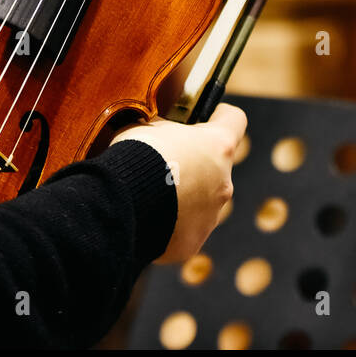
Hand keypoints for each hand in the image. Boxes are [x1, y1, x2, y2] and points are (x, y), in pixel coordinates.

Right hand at [110, 103, 246, 262]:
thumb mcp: (147, 127)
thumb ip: (163, 129)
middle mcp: (223, 182)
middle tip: (162, 163)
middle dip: (192, 164)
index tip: (204, 117)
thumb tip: (159, 133)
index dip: (218, 115)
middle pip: (214, 167)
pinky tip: (145, 216)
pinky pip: (183, 228)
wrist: (121, 203)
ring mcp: (211, 215)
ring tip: (148, 195)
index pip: (234, 120)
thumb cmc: (135, 157)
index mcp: (218, 145)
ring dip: (181, 196)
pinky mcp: (193, 240)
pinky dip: (168, 223)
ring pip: (200, 201)